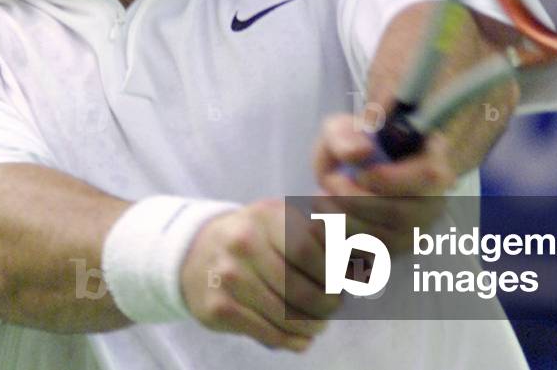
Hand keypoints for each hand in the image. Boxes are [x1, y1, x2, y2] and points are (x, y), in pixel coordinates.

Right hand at [180, 199, 341, 351]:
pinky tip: (301, 339)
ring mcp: (228, 277)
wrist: (195, 252)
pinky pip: (267, 332)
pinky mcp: (219, 308)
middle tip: (332, 308)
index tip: (343, 283)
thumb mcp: (281, 221)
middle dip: (326, 304)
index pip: (310, 250)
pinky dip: (291, 340)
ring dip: (311, 326)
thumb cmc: (254, 237)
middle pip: (300, 287)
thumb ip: (319, 236)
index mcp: (266, 216)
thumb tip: (361, 264)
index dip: (333, 272)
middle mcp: (244, 243)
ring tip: (319, 325)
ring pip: (285, 314)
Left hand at [312, 114, 453, 253]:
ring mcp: (417, 228)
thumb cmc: (354, 145)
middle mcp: (434, 199)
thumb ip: (346, 134)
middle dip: (357, 201)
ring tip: (319, 199)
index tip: (358, 173)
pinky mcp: (397, 249)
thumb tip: (358, 153)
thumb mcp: (344, 127)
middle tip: (327, 182)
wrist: (352, 171)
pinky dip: (343, 243)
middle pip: (403, 214)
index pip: (427, 176)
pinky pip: (373, 257)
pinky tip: (322, 223)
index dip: (390, 179)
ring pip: (387, 240)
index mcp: (434, 159)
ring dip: (345, 222)